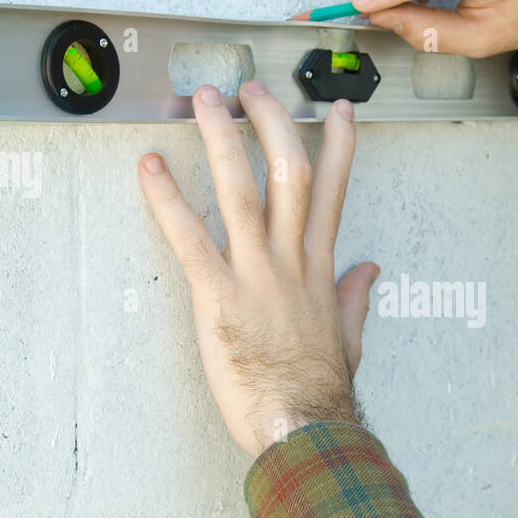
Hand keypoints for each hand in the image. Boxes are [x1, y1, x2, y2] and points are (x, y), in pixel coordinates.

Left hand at [138, 82, 379, 457]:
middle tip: (250, 90)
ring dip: (222, 140)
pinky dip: (167, 200)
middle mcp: (290, 261)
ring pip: (241, 190)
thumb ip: (354, 298)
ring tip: (205, 101)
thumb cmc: (319, 392)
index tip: (336, 109)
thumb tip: (369, 271)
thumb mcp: (348, 339)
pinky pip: (189, 238)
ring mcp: (256, 275)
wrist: (304, 427)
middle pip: (288, 173)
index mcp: (319, 270)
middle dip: (271, 123)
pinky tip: (149, 167)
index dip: (337, 145)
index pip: (333, 192)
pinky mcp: (219, 296)